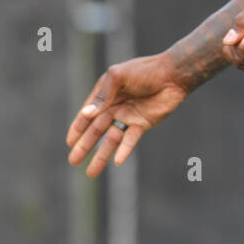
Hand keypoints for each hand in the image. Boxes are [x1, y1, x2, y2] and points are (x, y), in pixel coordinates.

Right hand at [66, 54, 188, 176]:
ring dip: (101, 155)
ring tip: (91, 173)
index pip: (87, 114)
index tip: (69, 143)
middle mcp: (114, 107)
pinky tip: (117, 161)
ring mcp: (128, 116)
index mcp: (105, 94)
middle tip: (73, 162)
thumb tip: (86, 114)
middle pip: (96, 130)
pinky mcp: (142, 124)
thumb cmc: (145, 70)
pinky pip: (130, 140)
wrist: (173, 74)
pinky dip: (124, 150)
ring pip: (111, 140)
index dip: (78, 128)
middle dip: (85, 146)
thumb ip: (103, 95)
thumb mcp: (119, 76)